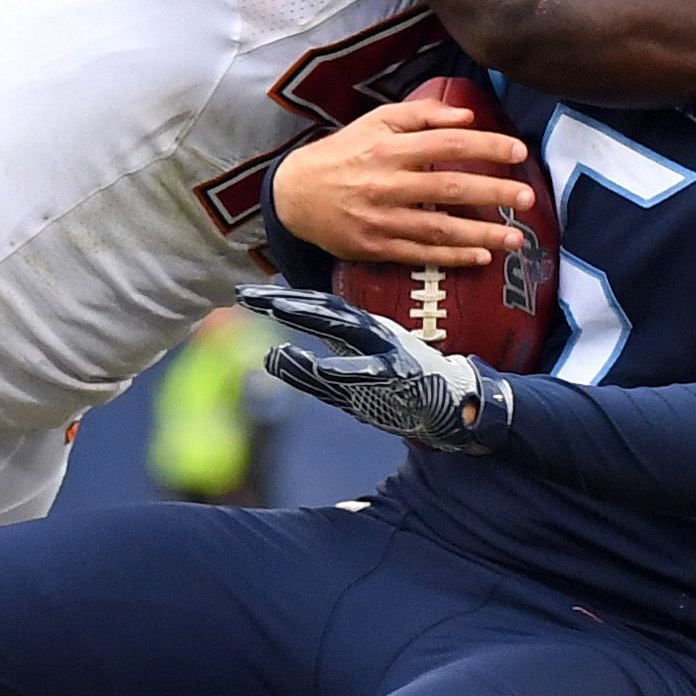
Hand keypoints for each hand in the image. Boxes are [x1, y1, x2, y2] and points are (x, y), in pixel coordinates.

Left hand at [237, 284, 512, 451]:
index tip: (244, 293)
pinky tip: (321, 367)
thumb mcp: (345, 376)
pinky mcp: (397, 373)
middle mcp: (368, 332)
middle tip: (245, 293)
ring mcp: (382, 349)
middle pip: (319, 309)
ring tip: (277, 308)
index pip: (312, 307)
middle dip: (282, 300)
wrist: (452, 403)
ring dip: (310, 317)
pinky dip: (344, 369)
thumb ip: (305, 371)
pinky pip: (367, 371)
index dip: (279, 298)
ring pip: (341, 327)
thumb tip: (264, 357)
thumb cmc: (397, 387)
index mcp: (357, 330)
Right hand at [270, 97, 536, 265]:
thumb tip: (466, 117)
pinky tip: (481, 257)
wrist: (294, 195)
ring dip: (481, 233)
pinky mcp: (376, 247)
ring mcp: (382, 220)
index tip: (519, 152)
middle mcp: (387, 185)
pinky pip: (420, 254)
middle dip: (493, 192)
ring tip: (516, 238)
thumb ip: (420, 115)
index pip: (447, 145)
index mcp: (388, 149)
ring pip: (439, 228)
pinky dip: (452, 257)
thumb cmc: (341, 154)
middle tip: (528, 197)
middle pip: (449, 187)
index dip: (486, 147)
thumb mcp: (374, 122)